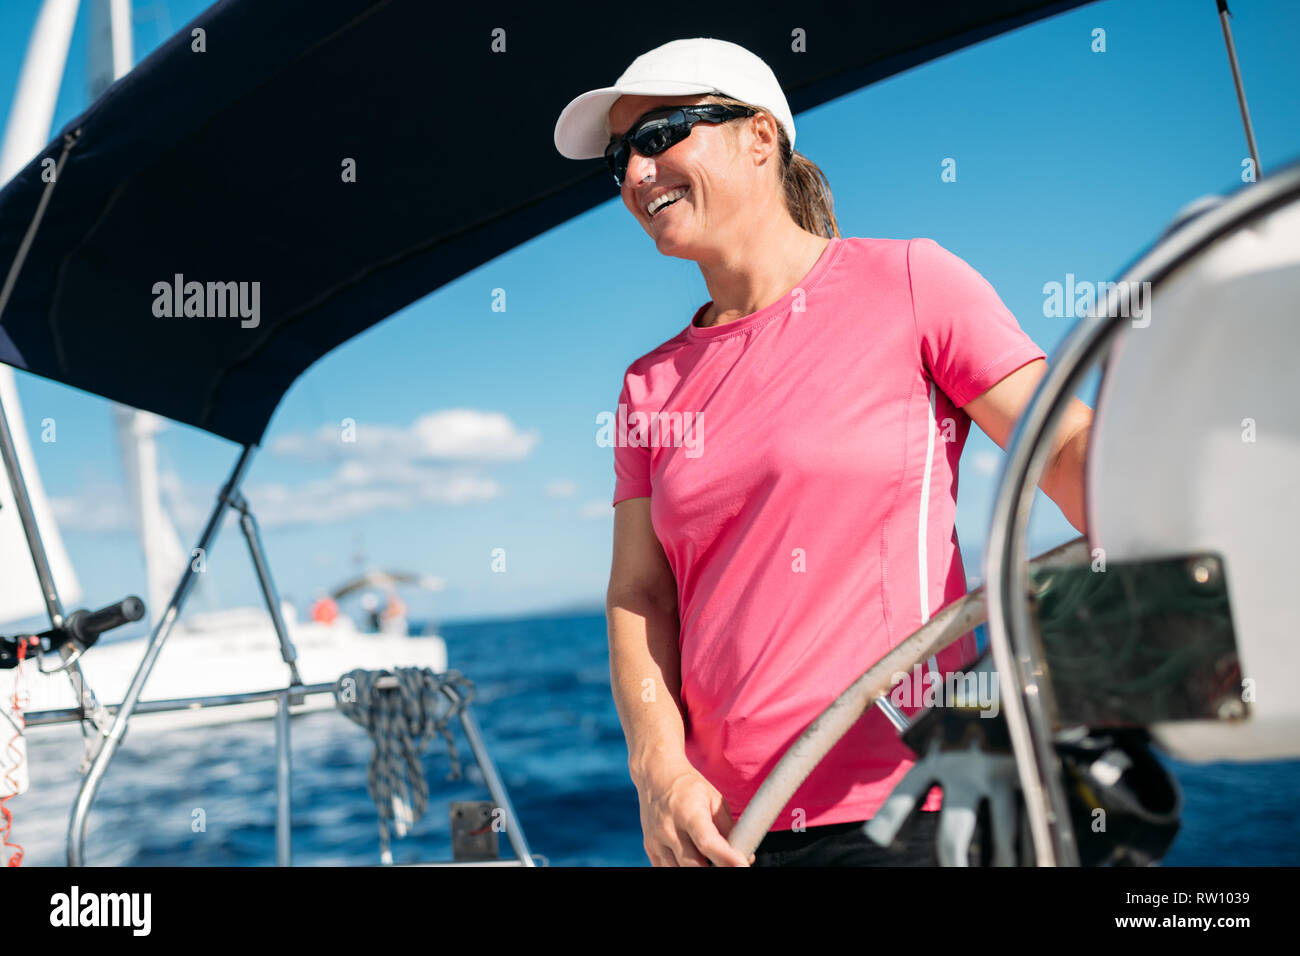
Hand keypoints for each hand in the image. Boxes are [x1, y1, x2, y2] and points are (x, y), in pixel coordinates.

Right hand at [635, 760, 754, 866]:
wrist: (656, 775)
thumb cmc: (690, 787)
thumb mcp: (715, 800)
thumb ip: (729, 829)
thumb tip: (746, 857)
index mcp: (689, 811)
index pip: (707, 842)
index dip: (727, 859)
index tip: (743, 866)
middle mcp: (669, 828)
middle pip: (693, 864)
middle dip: (714, 871)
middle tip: (731, 868)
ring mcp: (656, 840)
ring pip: (678, 871)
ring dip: (699, 870)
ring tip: (710, 861)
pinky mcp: (649, 848)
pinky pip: (665, 870)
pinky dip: (681, 870)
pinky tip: (694, 862)